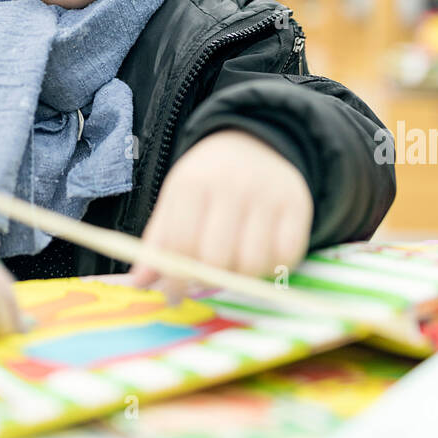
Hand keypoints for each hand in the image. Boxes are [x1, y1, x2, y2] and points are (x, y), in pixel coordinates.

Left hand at [127, 129, 313, 300]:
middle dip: (206, 280)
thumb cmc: (208, 180)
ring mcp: (268, 195)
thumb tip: (139, 283)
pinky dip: (273, 268)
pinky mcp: (298, 206)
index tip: (173, 295)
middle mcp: (232, 186)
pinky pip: (286, 258)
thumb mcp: (176, 199)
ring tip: (232, 266)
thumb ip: (159, 242)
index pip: (180, 244)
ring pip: (252, 264)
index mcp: (193, 183)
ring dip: (240, 277)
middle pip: (216, 259)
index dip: (174, 279)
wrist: (254, 142)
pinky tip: (260, 256)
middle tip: (204, 281)